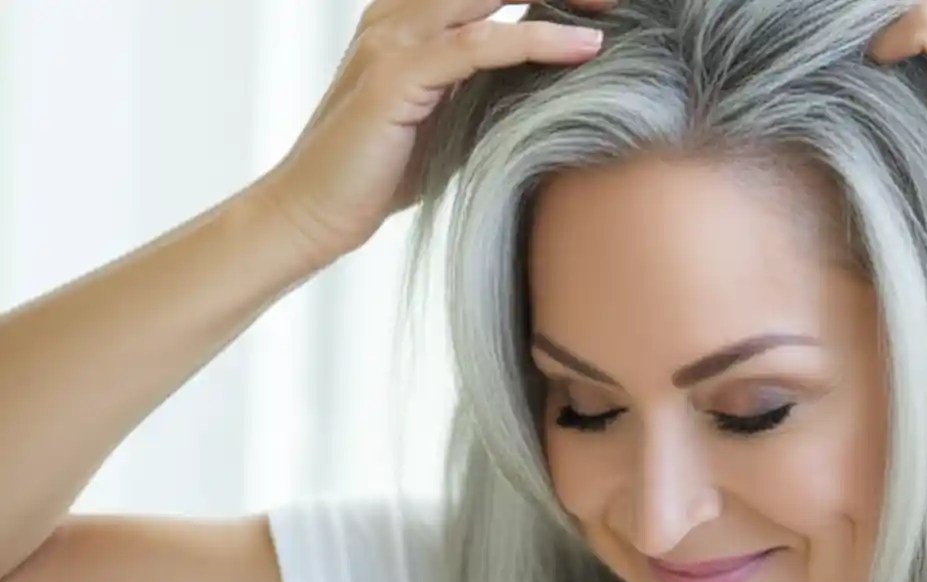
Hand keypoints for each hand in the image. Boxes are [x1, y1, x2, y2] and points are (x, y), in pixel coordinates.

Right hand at [254, 0, 611, 269]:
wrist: (312, 213)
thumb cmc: (381, 174)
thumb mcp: (448, 118)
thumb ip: (488, 87)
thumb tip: (554, 83)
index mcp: (407, 17)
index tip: (599, 0)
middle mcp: (396, 14)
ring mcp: (392, 40)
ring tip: (614, 9)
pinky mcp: (394, 76)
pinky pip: (478, 44)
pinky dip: (536, 41)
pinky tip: (583, 50)